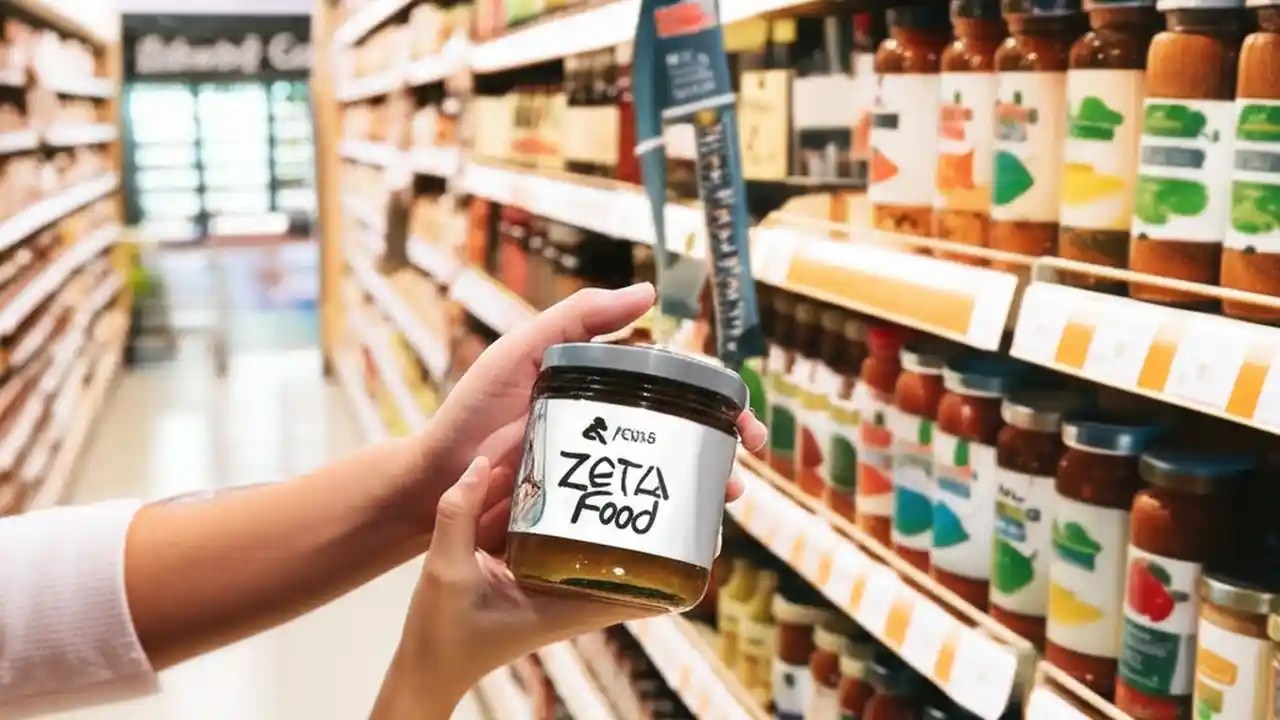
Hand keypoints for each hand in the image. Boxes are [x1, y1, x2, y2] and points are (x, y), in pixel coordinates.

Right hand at [373, 457, 655, 718]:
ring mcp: (558, 595)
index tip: (700, 533)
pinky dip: (584, 529)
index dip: (677, 567)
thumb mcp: (444, 572)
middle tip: (672, 486)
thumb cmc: (439, 633)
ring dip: (623, 529)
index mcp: (564, 610)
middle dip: (656, 535)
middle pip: (634, 571)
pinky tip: (581, 493)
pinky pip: (574, 554)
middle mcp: (571, 604)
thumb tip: (480, 464)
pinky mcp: (541, 584)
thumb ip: (458, 516)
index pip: (643, 596)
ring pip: (606, 561)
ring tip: (644, 481)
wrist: (425, 666)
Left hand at [416, 283, 765, 550]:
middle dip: (720, 456)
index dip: (715, 405)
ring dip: (703, 493)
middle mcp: (603, 433)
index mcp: (597, 392)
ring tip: (724, 503)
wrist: (429, 487)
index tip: (744, 421)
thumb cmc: (470, 414)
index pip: (671, 393)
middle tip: (743, 474)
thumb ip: (575, 319)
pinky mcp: (582, 518)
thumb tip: (647, 291)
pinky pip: (633, 519)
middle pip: (678, 441)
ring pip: (663, 482)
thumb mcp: (520, 354)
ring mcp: (594, 477)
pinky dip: (667, 526)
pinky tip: (690, 536)